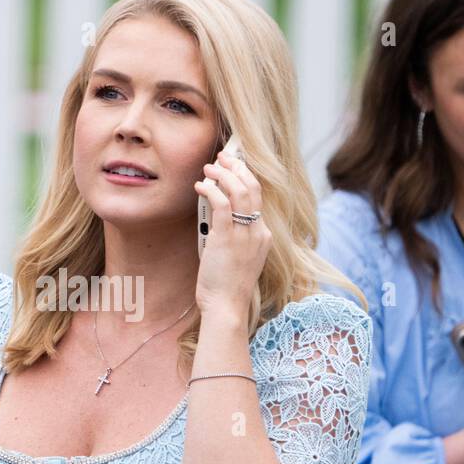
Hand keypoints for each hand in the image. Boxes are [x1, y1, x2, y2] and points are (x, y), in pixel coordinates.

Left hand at [193, 150, 270, 322]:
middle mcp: (258, 232)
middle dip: (238, 167)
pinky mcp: (227, 238)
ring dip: (224, 174)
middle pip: (253, 187)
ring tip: (209, 167)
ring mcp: (245, 235)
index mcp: (263, 236)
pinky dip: (211, 190)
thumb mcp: (236, 257)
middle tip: (223, 156)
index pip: (258, 197)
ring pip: (240, 190)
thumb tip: (217, 214)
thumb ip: (233, 235)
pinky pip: (222, 203)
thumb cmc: (226, 286)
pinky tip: (200, 186)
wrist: (226, 306)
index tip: (234, 166)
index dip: (246, 177)